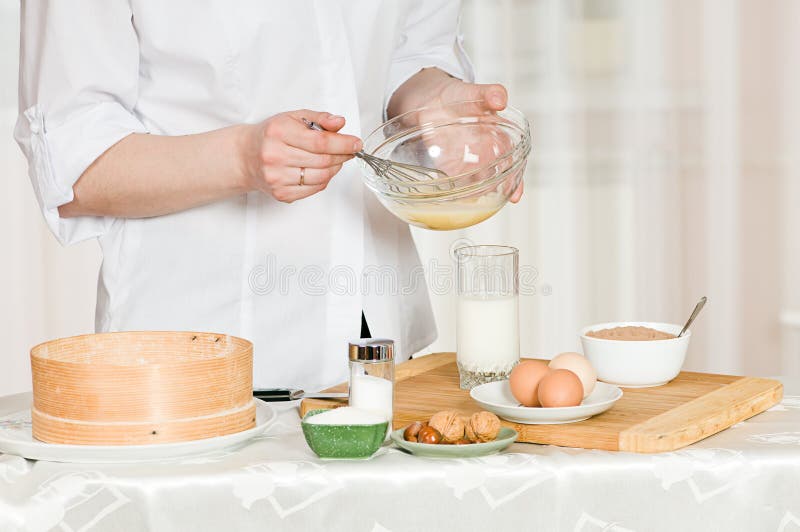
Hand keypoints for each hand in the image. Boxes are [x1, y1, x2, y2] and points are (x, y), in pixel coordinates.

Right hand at [239, 110, 361, 202]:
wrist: (244, 157)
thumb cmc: (270, 136)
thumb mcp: (292, 118)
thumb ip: (319, 118)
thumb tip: (340, 123)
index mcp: (279, 132)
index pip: (320, 141)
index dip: (343, 143)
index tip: (356, 143)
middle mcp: (275, 156)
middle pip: (323, 160)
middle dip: (342, 155)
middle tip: (349, 150)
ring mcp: (277, 178)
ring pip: (322, 177)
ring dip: (335, 168)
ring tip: (334, 159)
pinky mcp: (281, 193)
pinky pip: (314, 189)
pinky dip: (324, 179)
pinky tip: (321, 170)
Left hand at [388, 69, 523, 202]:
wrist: (430, 97)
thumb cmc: (457, 94)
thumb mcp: (473, 91)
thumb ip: (488, 93)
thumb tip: (500, 98)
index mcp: (496, 136)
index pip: (512, 161)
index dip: (516, 180)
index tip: (516, 196)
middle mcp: (483, 152)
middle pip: (495, 178)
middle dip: (494, 193)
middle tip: (490, 205)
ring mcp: (464, 158)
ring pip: (474, 182)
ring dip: (473, 194)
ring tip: (469, 207)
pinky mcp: (445, 162)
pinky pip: (452, 180)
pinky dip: (453, 190)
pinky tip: (450, 200)